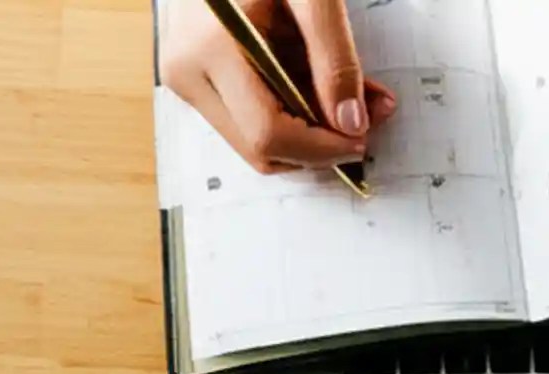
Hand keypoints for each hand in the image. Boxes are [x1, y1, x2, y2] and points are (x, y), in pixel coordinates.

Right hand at [161, 0, 396, 173]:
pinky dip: (289, 118)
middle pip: (260, 149)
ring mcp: (186, 81)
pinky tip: (316, 91)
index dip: (320, 148)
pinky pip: (245, 121)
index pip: (267, 133)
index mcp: (211, 49)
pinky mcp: (195, 81)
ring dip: (306, 137)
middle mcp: (188, 74)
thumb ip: (335, 56)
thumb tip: (351, 123)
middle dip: (317, 147)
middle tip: (362, 122)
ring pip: (253, 143)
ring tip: (345, 102)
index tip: (360, 137)